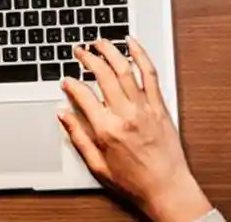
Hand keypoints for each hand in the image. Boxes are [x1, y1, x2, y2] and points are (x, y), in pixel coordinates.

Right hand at [58, 37, 211, 221]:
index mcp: (107, 130)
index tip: (66, 81)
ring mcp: (144, 108)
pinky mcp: (159, 106)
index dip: (71, 85)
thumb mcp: (97, 165)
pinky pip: (150, 74)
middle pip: (103, 75)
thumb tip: (63, 116)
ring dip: (111, 51)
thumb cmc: (134, 182)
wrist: (166, 188)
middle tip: (79, 50)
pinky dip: (141, 55)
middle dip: (88, 58)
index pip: (83, 96)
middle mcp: (125, 115)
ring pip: (125, 69)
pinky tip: (133, 44)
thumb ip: (78, 137)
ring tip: (100, 42)